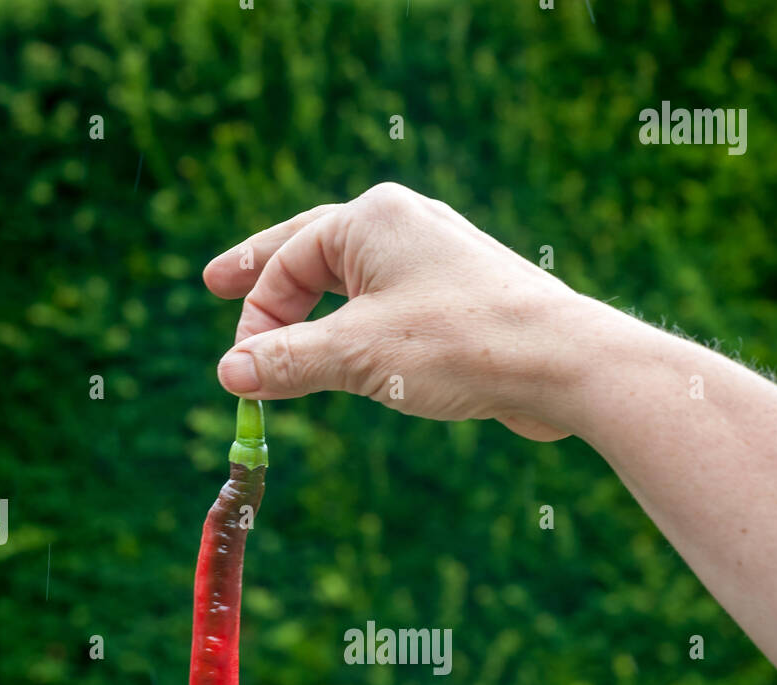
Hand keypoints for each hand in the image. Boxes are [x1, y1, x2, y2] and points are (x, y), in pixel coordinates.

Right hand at [203, 183, 585, 441]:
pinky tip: (352, 351)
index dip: (257, 315)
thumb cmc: (459, 345)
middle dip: (267, 276)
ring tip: (282, 328)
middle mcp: (404, 225)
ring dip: (315, 310)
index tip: (243, 367)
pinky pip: (390, 306)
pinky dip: (357, 327)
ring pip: (355, 280)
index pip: (289, 260)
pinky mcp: (461, 298)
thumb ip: (287, 362)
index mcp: (371, 218)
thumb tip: (228, 373)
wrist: (559, 361)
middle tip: (217, 283)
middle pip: (314, 250)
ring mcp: (436, 259)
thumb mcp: (356, 356)